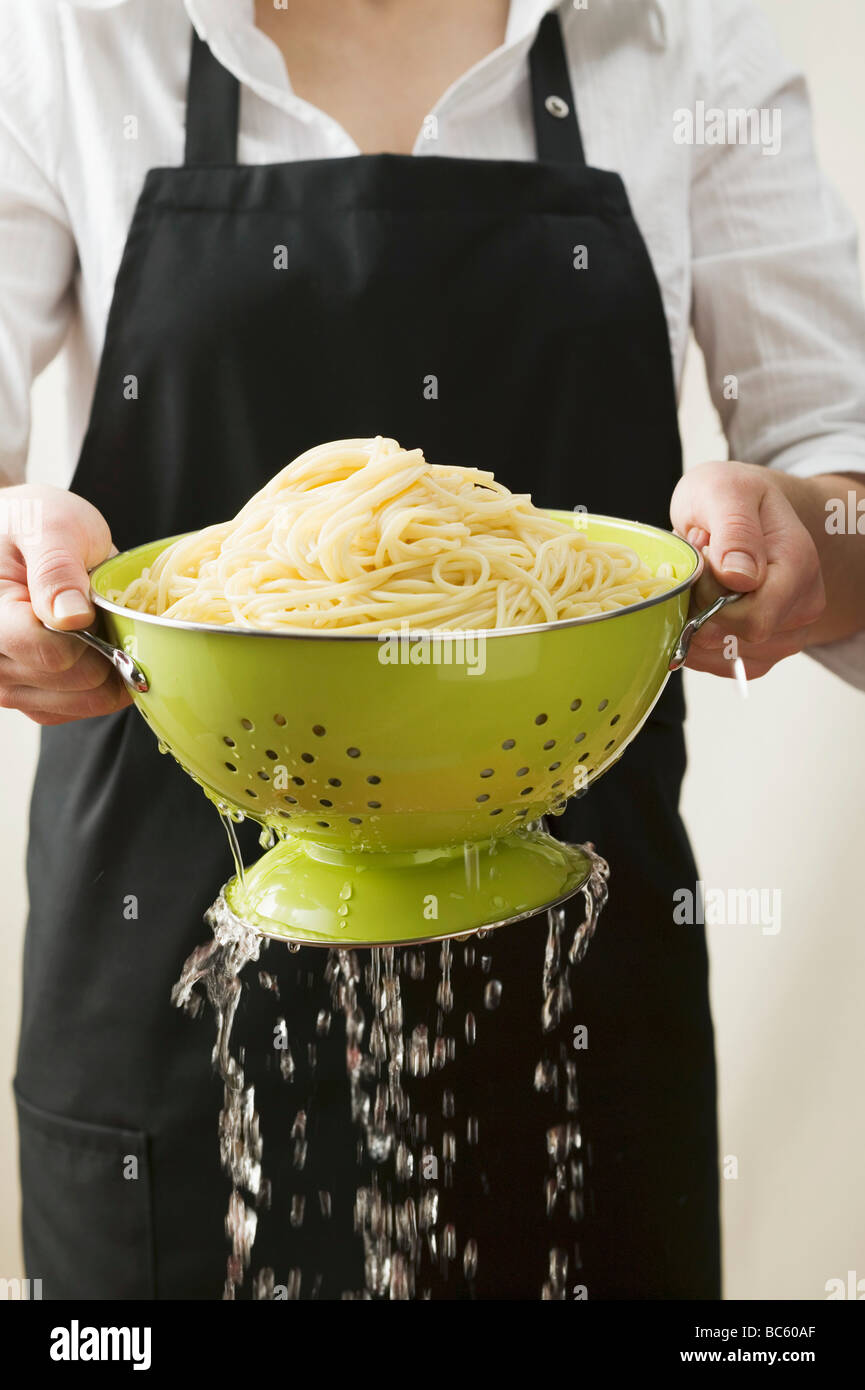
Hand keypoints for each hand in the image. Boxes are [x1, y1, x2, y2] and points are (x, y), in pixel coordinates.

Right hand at [0, 484, 131, 723]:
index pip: (51, 653)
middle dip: (106, 648)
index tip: (103, 605)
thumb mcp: (49, 526)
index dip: (94, 635)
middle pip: (72, 681)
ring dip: (108, 670)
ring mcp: (6, 683)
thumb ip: (57, 570)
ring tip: (99, 624)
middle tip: (102, 609)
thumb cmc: (31, 521)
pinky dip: (101, 684)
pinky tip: (98, 648)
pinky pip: (78, 708)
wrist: (17, 533)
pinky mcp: (27, 695)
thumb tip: (73, 618)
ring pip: (80, 702)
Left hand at [670, 460, 825, 678]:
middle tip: (699, 565)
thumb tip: (741, 578)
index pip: (755, 619)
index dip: (711, 602)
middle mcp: (802, 605)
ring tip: (702, 580)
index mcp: (798, 565)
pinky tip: (695, 609)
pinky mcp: (766, 649)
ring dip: (699, 625)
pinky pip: (727, 666)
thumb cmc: (730, 496)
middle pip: (739, 638)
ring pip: (730, 656)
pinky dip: (700, 645)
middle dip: (701, 608)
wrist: (741, 506)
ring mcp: (787, 631)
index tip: (700, 560)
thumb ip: (734, 529)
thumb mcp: (724, 491)